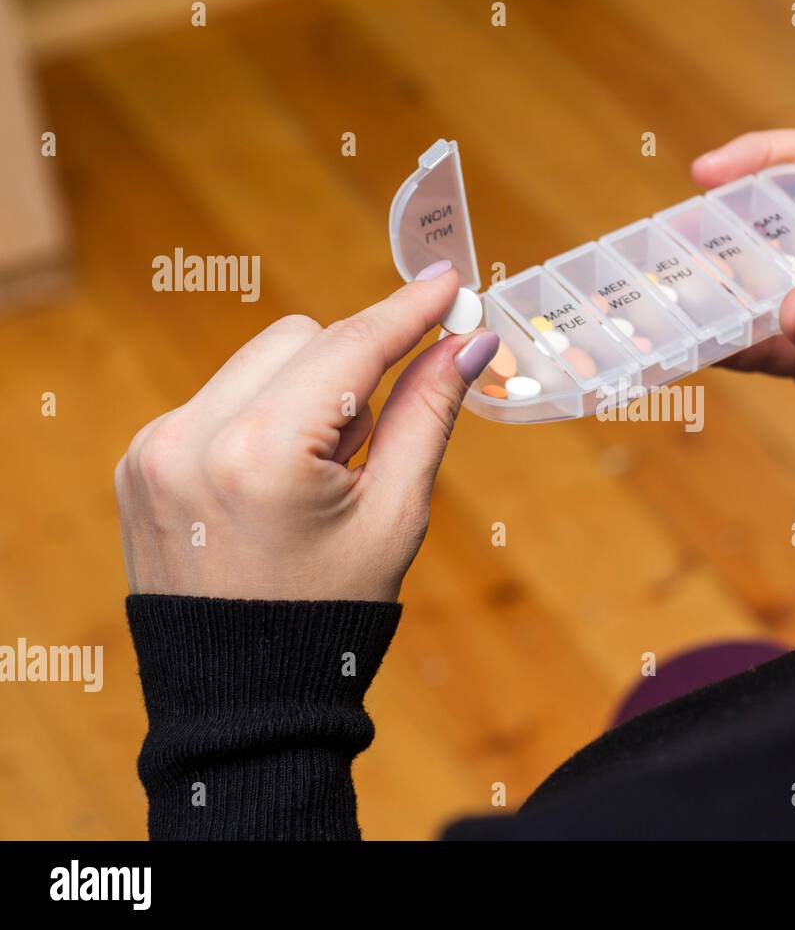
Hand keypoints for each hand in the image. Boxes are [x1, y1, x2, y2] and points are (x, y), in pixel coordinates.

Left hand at [114, 262, 499, 600]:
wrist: (244, 698)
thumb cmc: (330, 611)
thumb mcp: (395, 513)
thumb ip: (430, 412)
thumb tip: (469, 341)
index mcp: (259, 456)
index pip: (347, 348)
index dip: (406, 313)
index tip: (447, 282)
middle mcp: (189, 438)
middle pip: (301, 339)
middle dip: (352, 372)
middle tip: (370, 448)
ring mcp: (154, 448)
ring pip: (259, 363)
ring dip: (306, 394)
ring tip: (316, 481)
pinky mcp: (140, 460)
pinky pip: (220, 399)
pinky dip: (263, 419)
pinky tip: (274, 488)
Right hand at [693, 128, 794, 526]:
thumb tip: (788, 307)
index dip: (769, 157)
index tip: (708, 173)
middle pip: (792, 220)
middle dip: (734, 225)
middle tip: (678, 235)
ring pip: (774, 282)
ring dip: (727, 287)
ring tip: (675, 290)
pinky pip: (773, 342)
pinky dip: (737, 344)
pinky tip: (702, 346)